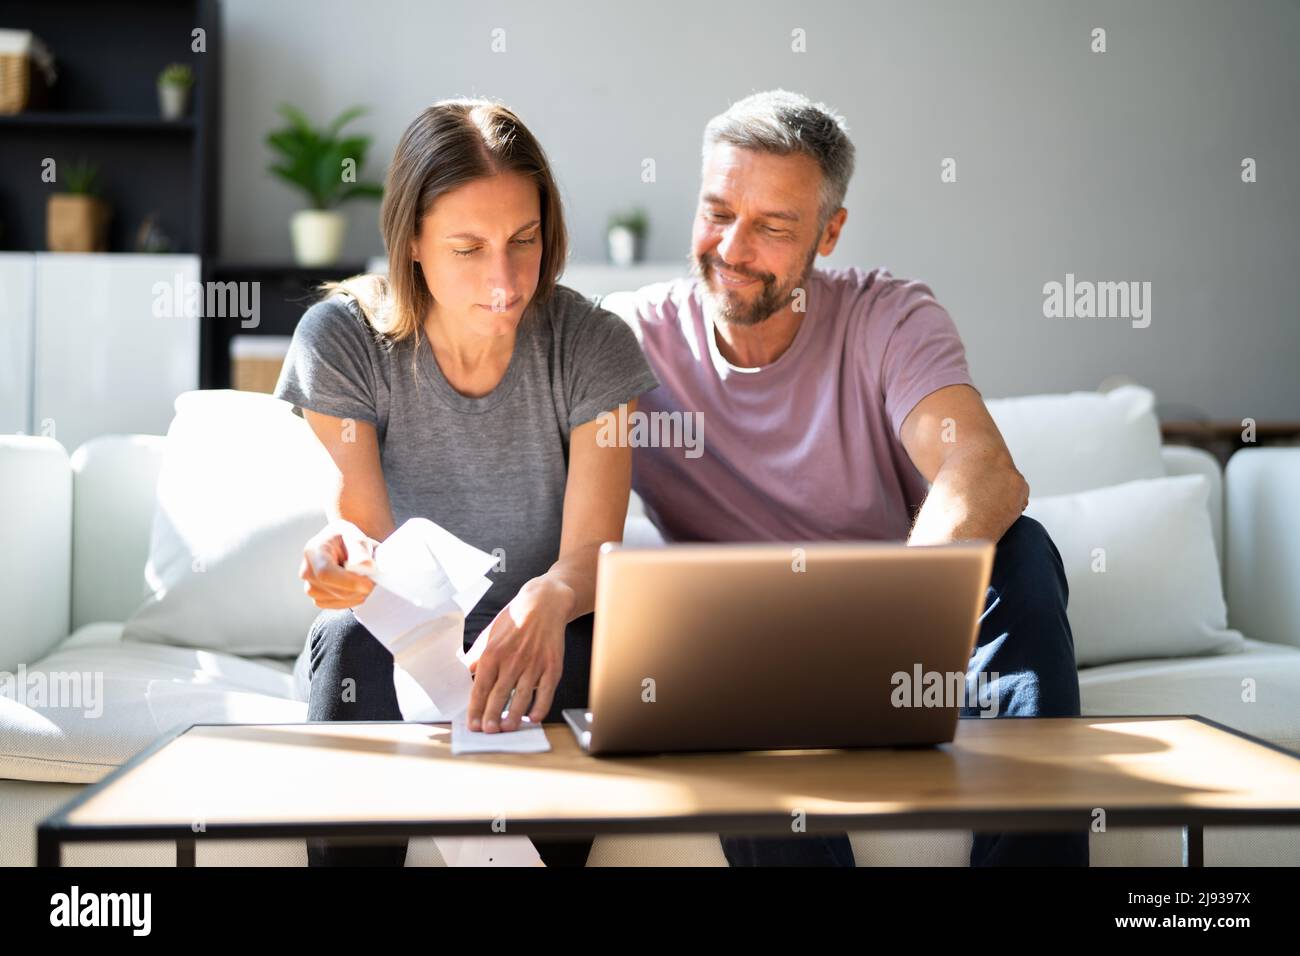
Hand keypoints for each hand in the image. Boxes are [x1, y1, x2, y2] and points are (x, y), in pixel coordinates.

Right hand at [299, 520, 379, 608]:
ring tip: (363, 578)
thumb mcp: (355, 535)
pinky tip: (356, 587)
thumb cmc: (346, 539)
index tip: (368, 584)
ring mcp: (310, 587)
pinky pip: (337, 606)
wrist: (341, 546)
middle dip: (358, 588)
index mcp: (314, 551)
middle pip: (332, 590)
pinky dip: (352, 599)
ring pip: (337, 600)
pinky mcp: (318, 598)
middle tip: (373, 578)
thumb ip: (360, 550)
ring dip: (357, 594)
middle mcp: (307, 570)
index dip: (348, 582)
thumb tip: (366, 566)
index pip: (325, 573)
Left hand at [465, 577, 573, 732]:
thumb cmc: (515, 620)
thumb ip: (477, 655)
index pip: (480, 687)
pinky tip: (534, 717)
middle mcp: (512, 660)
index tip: (472, 725)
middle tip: (487, 732)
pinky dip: (540, 706)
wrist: (544, 604)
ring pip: (522, 696)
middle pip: (499, 695)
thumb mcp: (490, 634)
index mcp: (493, 653)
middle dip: (491, 717)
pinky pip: (546, 691)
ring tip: (507, 729)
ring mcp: (534, 664)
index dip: (475, 709)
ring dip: (514, 716)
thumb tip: (463, 672)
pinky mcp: (552, 666)